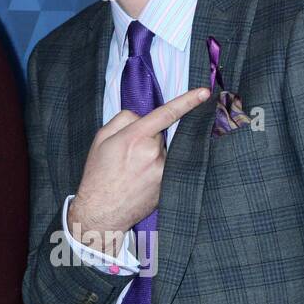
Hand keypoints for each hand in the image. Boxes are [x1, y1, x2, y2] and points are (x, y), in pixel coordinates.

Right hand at [69, 88, 209, 256]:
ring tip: (133, 171)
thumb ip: (122, 120)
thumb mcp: (100, 139)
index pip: (166, 113)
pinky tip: (141, 180)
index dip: (187, 101)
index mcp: (134, 137)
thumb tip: (142, 116)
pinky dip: (156, 169)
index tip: (204, 92)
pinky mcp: (168, 184)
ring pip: (164, 151)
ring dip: (153, 154)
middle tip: (129, 154)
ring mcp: (163, 171)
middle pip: (160, 133)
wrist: (101, 211)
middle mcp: (152, 153)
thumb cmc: (98, 174)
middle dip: (148, 137)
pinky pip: (167, 166)